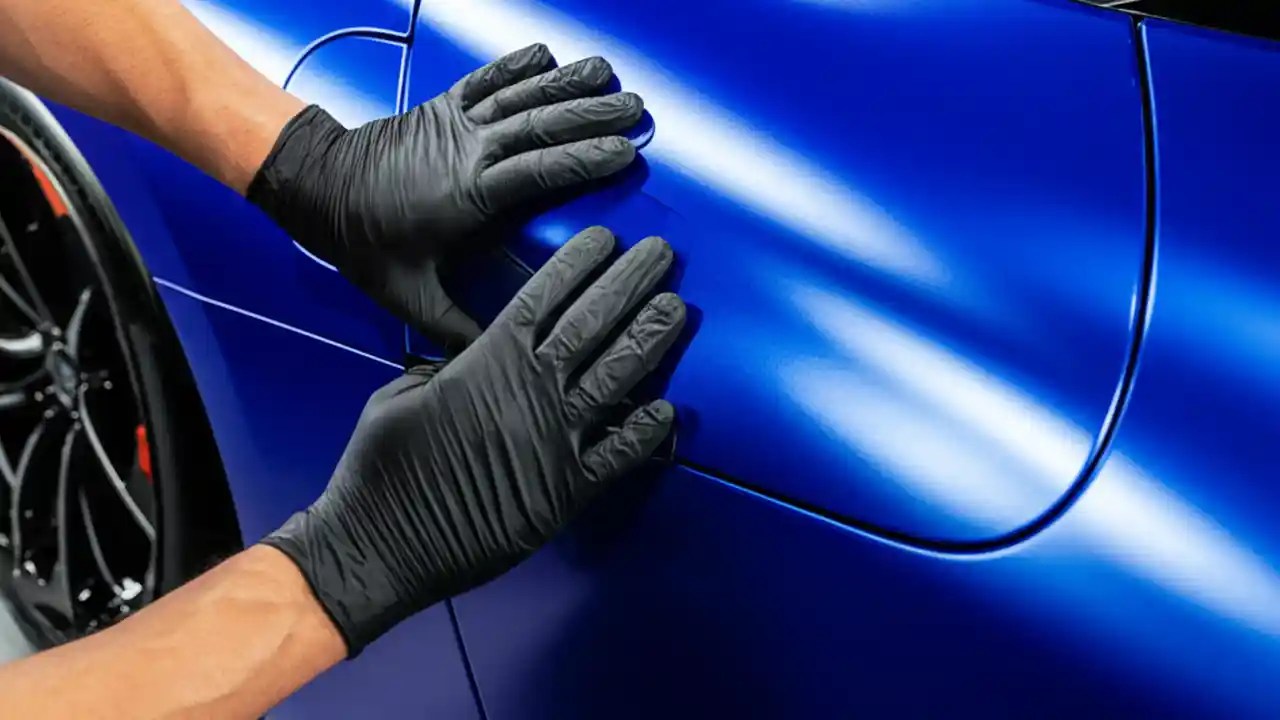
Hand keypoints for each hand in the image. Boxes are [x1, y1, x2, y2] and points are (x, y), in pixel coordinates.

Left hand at [247, 44, 642, 351]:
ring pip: (520, 96)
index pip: (538, 171)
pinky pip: (486, 78)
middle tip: (637, 110)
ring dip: (567, 83)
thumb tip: (497, 362)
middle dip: (592, 114)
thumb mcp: (409, 298)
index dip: (584, 159)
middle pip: (540, 126)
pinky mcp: (442, 107)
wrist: (320, 190)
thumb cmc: (366, 246)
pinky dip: (517, 64)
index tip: (625, 152)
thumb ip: (457, 328)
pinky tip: (549, 54)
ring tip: (609, 74)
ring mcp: (455, 123)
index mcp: (468, 195)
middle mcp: (468, 152)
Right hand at [263, 227, 684, 654]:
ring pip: (617, 376)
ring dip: (651, 339)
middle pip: (593, 323)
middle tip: (663, 252)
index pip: (545, 295)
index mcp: (488, 358)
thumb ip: (448, 367)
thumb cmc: (381, 464)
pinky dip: (646, 431)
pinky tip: (669, 410)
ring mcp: (555, 438)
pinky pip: (620, 454)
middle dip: (631, 282)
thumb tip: (470, 357)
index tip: (609, 237)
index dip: (580, 263)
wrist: (384, 539)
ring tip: (678, 308)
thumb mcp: (402, 392)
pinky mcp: (567, 490)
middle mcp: (531, 388)